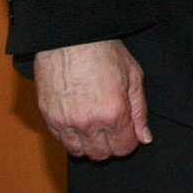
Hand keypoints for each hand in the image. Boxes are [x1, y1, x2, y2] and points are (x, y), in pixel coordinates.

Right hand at [34, 39, 150, 160]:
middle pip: (101, 155)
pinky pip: (60, 140)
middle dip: (110, 145)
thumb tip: (145, 138)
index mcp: (113, 113)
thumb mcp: (133, 77)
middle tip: (112, 128)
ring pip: (79, 152)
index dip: (129, 141)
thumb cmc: (104, 52)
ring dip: (89, 144)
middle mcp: (88, 122)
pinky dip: (70, 136)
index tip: (127, 131)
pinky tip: (78, 121)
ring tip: (94, 126)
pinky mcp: (47, 117)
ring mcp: (65, 122)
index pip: (124, 148)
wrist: (70, 37)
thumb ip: (139, 112)